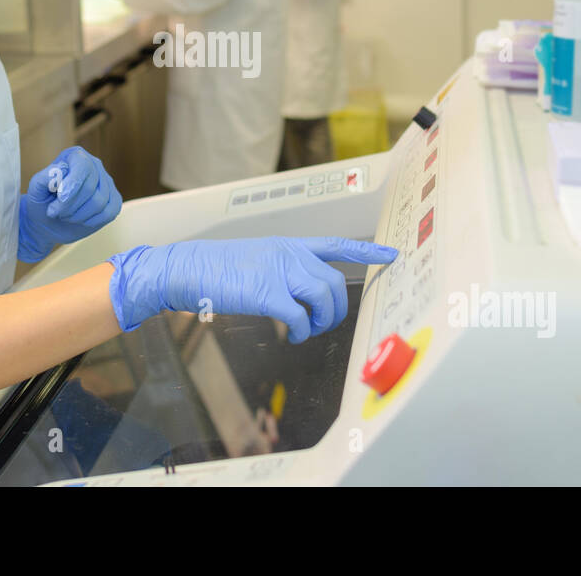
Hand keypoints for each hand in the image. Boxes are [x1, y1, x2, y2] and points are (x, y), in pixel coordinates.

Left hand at [19, 147, 122, 262]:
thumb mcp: (35, 190)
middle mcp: (94, 165)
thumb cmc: (42, 202)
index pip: (82, 167)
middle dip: (69, 206)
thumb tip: (62, 170)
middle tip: (55, 212)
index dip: (72, 186)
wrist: (49, 222)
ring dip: (78, 215)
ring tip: (65, 215)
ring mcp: (107, 182)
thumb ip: (44, 178)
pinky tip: (80, 220)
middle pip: (90, 187)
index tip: (59, 200)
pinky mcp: (114, 200)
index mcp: (75, 156)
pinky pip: (109, 212)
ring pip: (100, 202)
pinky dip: (92, 221)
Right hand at [108, 237, 397, 342]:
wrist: (188, 269)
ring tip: (307, 331)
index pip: (336, 244)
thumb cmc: (217, 268)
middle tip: (323, 322)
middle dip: (337, 308)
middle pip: (334, 281)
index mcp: (288, 245)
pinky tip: (293, 336)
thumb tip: (300, 294)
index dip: (367, 252)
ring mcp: (279, 272)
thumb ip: (281, 269)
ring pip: (323, 298)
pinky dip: (301, 332)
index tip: (392, 255)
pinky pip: (300, 318)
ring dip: (322, 321)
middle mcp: (289, 255)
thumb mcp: (256, 258)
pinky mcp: (267, 294)